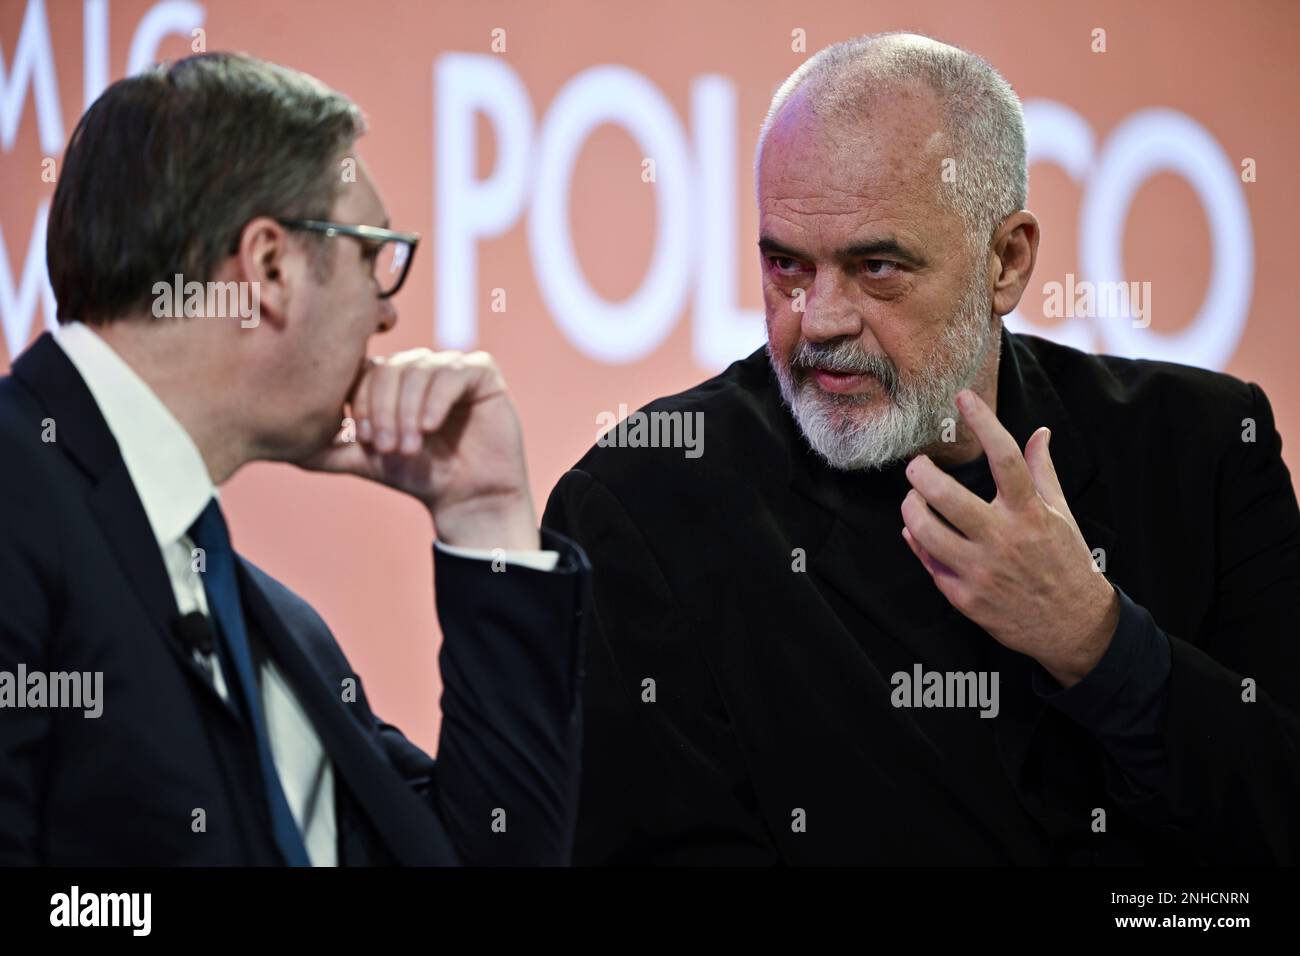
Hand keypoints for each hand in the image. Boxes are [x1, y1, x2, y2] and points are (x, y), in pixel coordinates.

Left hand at [301, 348, 539, 550]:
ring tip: (409, 446)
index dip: (359, 401)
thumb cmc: (417, 476)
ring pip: (417, 371)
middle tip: (386, 447)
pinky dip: (436, 398)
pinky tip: (431, 426)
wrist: (466, 498)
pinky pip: (452, 372)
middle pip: (388, 369)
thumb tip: (276, 443)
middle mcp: (417, 366)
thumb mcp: (364, 460)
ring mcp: (449, 366)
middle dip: (382, 410)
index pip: (362, 370)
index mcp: (388, 378)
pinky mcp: (480, 373)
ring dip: (408, 411)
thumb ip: (325, 449)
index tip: (363, 438)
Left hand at [899, 388, 1118, 686]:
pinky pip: (928, 562)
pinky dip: (918, 542)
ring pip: (926, 532)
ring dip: (910, 509)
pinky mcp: (965, 598)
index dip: (983, 422)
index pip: (1004, 458)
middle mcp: (1004, 539)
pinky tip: (918, 531)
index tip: (963, 397)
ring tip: (912, 499)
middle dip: (921, 474)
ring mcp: (981, 570)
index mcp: (1030, 513)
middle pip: (948, 497)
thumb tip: (1040, 432)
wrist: (1072, 626)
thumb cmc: (1063, 562)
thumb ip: (1042, 472)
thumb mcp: (1060, 514)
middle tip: (916, 465)